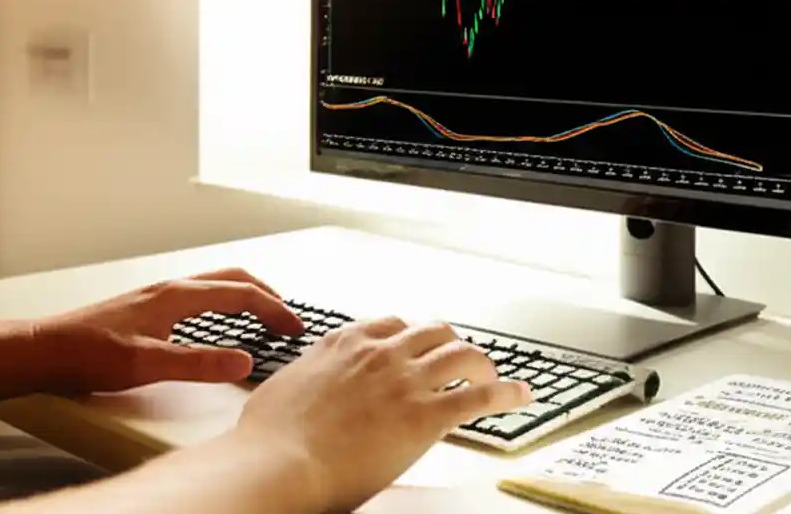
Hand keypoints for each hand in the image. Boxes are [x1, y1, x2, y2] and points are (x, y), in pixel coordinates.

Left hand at [32, 269, 304, 394]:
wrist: (44, 350)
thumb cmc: (89, 355)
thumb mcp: (148, 364)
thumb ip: (199, 363)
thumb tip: (245, 361)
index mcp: (178, 296)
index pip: (241, 294)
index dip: (274, 309)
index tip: (294, 328)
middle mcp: (171, 288)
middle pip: (233, 278)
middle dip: (266, 294)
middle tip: (287, 318)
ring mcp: (159, 295)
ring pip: (215, 283)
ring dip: (245, 295)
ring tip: (262, 316)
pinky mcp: (149, 307)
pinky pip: (200, 294)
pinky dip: (224, 301)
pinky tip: (217, 322)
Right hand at [232, 317, 531, 512]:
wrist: (279, 464)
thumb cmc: (270, 440)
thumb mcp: (282, 390)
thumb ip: (305, 380)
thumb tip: (301, 389)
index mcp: (344, 343)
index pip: (390, 325)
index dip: (410, 337)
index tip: (417, 346)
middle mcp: (381, 353)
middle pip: (432, 331)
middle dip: (450, 343)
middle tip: (460, 359)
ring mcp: (406, 381)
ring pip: (463, 353)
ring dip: (483, 363)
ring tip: (492, 376)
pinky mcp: (427, 415)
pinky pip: (480, 396)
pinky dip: (506, 393)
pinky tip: (520, 396)